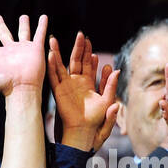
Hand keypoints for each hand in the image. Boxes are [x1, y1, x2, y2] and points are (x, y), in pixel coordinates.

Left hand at [0, 14, 46, 96]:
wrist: (22, 88)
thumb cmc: (4, 85)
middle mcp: (12, 50)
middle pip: (5, 34)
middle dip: (0, 25)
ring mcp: (24, 49)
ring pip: (24, 33)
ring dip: (24, 24)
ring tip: (24, 16)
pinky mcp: (36, 49)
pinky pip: (39, 35)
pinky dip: (42, 26)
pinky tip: (44, 17)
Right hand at [45, 30, 118, 149]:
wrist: (83, 133)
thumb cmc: (96, 121)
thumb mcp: (107, 102)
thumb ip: (110, 87)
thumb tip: (117, 71)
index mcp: (89, 84)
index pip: (90, 66)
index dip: (91, 56)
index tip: (93, 46)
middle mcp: (76, 83)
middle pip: (77, 61)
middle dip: (78, 48)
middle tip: (81, 35)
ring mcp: (66, 86)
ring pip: (62, 65)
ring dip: (58, 52)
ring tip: (54, 39)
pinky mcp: (58, 91)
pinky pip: (53, 76)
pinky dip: (51, 65)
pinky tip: (50, 54)